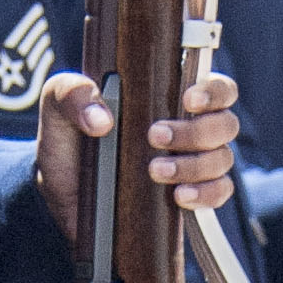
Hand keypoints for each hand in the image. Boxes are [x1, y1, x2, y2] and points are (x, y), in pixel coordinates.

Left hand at [32, 64, 244, 245]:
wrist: (57, 196)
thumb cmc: (66, 142)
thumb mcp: (57, 107)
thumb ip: (72, 94)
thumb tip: (101, 119)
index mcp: (169, 97)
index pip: (216, 86)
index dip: (214, 91)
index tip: (187, 100)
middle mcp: (189, 128)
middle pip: (225, 124)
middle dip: (196, 131)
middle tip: (154, 137)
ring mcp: (192, 164)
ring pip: (223, 159)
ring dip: (194, 165)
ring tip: (155, 171)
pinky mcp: (188, 197)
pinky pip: (218, 194)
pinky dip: (205, 194)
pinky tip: (179, 196)